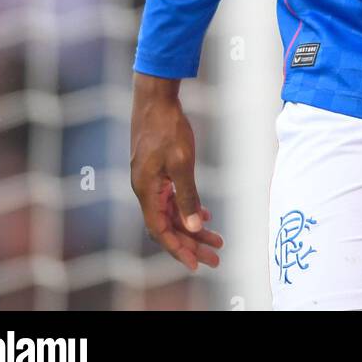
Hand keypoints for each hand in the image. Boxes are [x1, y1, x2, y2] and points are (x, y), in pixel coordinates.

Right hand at [130, 75, 223, 271]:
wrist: (155, 97)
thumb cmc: (167, 127)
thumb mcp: (182, 163)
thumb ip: (187, 196)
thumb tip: (192, 226)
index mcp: (146, 191)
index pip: (161, 231)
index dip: (178, 249)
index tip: (196, 264)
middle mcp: (145, 189)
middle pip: (169, 225)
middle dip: (192, 243)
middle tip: (215, 257)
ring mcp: (150, 179)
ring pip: (172, 212)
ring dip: (192, 227)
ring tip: (216, 240)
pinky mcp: (156, 170)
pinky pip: (171, 198)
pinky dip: (187, 208)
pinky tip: (204, 215)